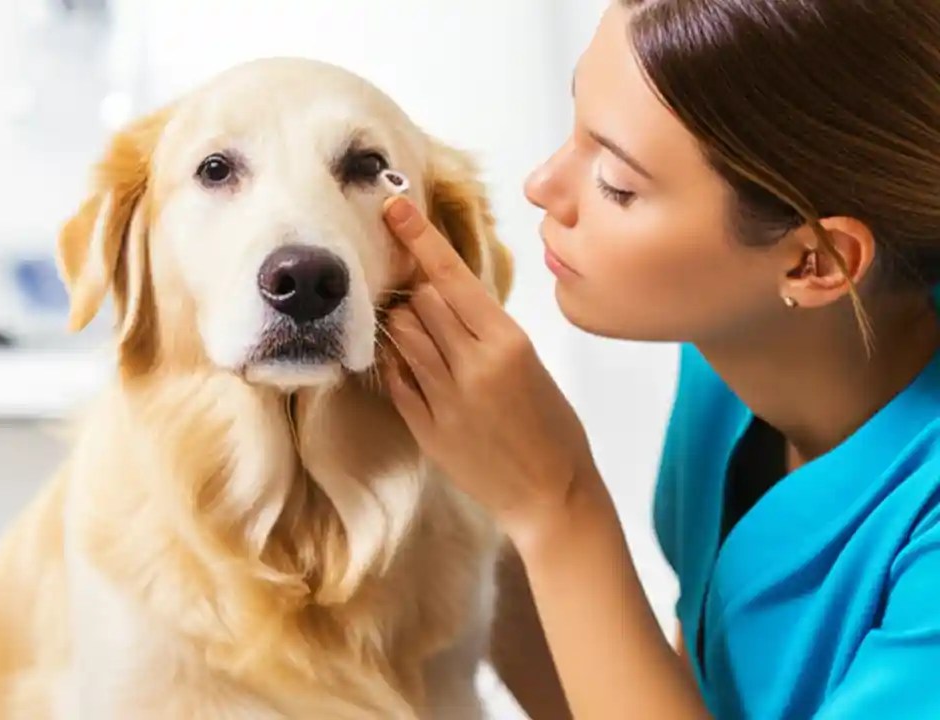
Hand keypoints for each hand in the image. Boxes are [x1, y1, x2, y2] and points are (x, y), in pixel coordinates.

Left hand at [380, 196, 599, 548]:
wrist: (552, 497)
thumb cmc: (552, 427)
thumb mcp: (531, 365)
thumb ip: (488, 331)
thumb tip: (446, 294)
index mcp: (508, 342)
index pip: (453, 276)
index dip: (419, 237)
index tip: (393, 206)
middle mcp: (474, 365)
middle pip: (421, 300)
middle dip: (415, 290)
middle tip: (419, 295)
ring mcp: (447, 398)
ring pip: (402, 334)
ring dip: (402, 323)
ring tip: (418, 332)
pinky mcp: (427, 427)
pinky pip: (396, 377)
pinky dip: (397, 362)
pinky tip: (407, 362)